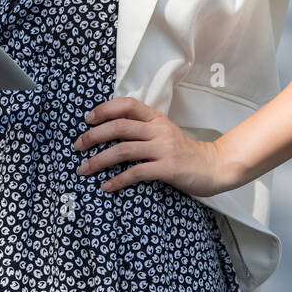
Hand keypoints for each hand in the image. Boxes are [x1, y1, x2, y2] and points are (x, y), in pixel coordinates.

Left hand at [73, 96, 235, 197]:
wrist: (214, 166)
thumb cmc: (184, 151)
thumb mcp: (164, 132)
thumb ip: (143, 128)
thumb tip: (111, 129)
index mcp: (156, 118)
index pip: (127, 104)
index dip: (104, 109)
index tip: (88, 120)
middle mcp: (158, 129)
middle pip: (119, 126)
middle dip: (93, 136)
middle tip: (78, 146)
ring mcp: (163, 148)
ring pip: (123, 150)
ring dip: (99, 160)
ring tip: (84, 169)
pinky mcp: (167, 168)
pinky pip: (136, 173)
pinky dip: (118, 180)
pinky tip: (106, 186)